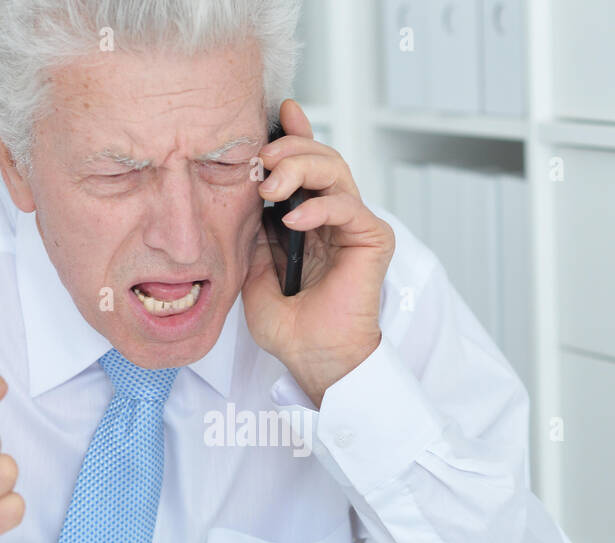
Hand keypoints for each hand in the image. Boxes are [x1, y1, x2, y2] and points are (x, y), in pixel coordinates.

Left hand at [241, 98, 393, 406]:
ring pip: (336, 170)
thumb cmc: (290, 327)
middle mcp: (335, 218)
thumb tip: (242, 194)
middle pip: (321, 159)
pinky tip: (293, 219)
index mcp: (309, 221)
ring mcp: (356, 226)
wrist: (313, 359)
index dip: (294, 136)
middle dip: (288, 150)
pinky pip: (348, 205)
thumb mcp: (252, 270)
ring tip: (271, 186)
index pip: (305, 167)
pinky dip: (319, 205)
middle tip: (260, 162)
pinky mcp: (372, 239)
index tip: (278, 111)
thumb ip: (252, 231)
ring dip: (300, 169)